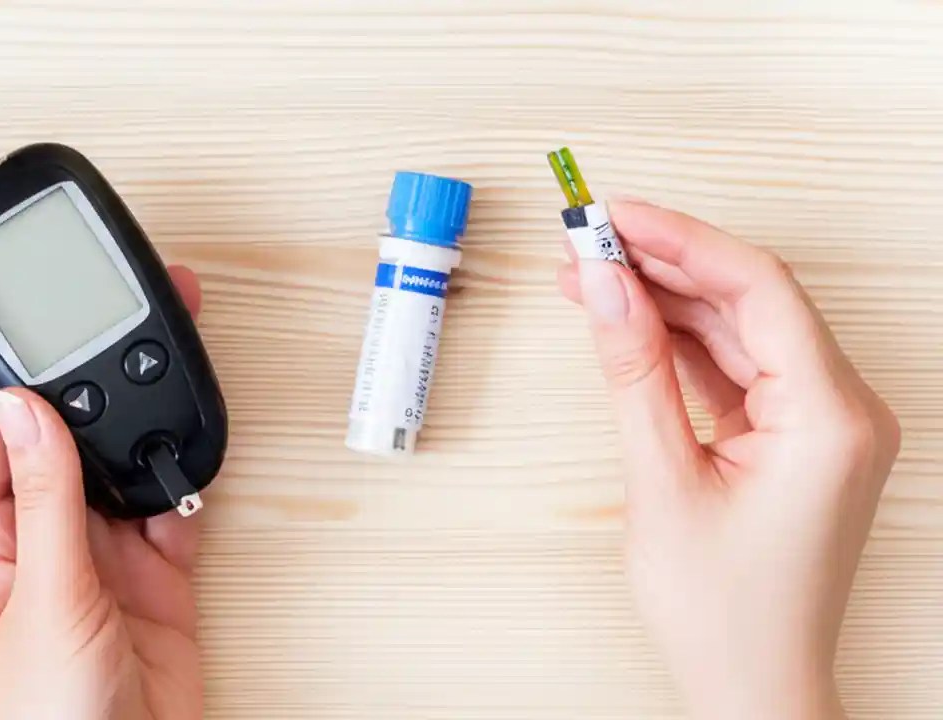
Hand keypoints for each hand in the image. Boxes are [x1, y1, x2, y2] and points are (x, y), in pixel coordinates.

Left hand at [0, 266, 204, 719]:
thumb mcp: (46, 600)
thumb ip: (45, 501)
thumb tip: (25, 409)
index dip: (16, 380)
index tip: (44, 326)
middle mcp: (44, 542)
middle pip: (65, 443)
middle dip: (92, 392)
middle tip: (123, 333)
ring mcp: (102, 559)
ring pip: (122, 468)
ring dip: (143, 433)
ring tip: (163, 385)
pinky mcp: (158, 578)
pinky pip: (174, 509)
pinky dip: (187, 483)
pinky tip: (190, 463)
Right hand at [557, 200, 899, 719]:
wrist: (752, 686)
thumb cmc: (720, 611)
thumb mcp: (663, 482)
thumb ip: (634, 371)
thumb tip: (602, 283)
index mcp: (830, 418)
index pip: (758, 289)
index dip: (680, 239)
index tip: (613, 214)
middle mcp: (843, 409)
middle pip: (749, 300)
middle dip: (663, 264)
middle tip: (585, 237)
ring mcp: (822, 423)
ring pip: (739, 329)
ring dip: (664, 300)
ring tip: (586, 273)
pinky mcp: (796, 437)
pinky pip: (737, 368)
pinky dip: (680, 344)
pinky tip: (626, 322)